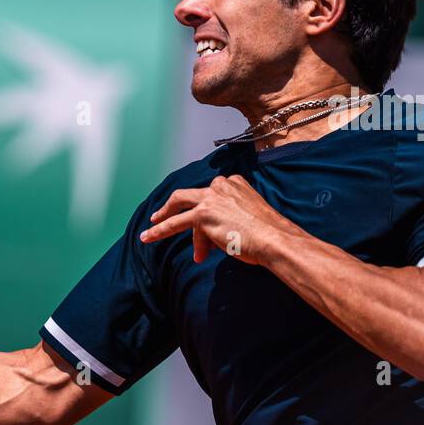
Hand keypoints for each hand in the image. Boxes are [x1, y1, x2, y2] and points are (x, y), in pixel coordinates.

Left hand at [138, 175, 293, 264]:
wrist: (274, 239)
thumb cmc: (269, 235)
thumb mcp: (249, 219)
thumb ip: (230, 221)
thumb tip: (210, 241)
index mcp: (236, 184)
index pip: (212, 197)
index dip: (206, 215)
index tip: (203, 229)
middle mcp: (221, 186)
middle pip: (190, 194)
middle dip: (172, 205)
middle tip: (160, 215)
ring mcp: (211, 199)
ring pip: (179, 207)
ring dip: (162, 221)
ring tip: (149, 234)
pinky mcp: (202, 214)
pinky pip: (175, 224)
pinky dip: (160, 231)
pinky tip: (149, 238)